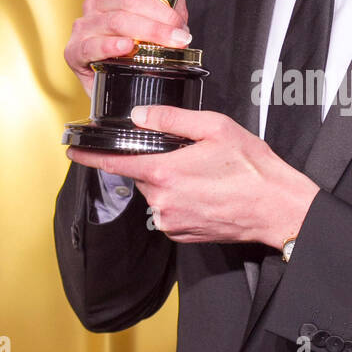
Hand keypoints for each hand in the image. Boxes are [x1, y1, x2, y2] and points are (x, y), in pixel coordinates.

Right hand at [64, 0, 190, 98]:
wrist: (129, 86)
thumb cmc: (144, 48)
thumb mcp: (166, 13)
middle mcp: (98, 3)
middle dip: (160, 15)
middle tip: (180, 32)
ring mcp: (85, 26)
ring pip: (117, 21)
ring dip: (148, 32)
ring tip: (169, 43)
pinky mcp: (75, 51)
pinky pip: (92, 45)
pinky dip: (111, 45)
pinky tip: (126, 48)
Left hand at [66, 106, 319, 248]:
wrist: (277, 208)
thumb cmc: (253, 168)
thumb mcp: (214, 127)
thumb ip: (172, 119)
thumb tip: (141, 116)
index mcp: (165, 172)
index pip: (114, 163)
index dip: (90, 156)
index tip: (74, 150)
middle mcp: (162, 202)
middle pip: (142, 175)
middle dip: (157, 162)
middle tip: (191, 156)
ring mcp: (171, 222)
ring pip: (156, 194)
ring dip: (171, 181)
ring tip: (206, 175)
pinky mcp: (182, 235)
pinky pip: (169, 211)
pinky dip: (180, 199)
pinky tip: (206, 192)